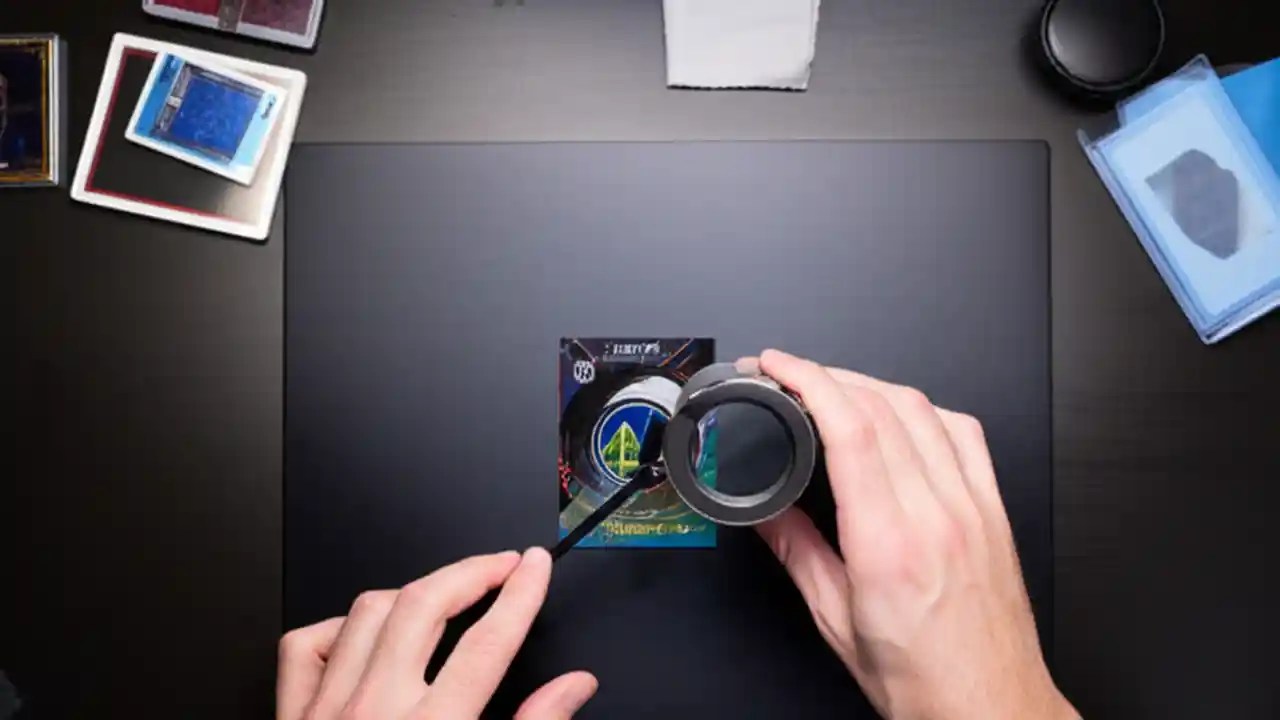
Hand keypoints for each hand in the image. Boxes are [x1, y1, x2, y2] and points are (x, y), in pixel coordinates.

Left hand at [277, 548, 597, 719]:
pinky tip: (368, 631)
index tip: (538, 567)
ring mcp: (327, 713)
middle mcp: (374, 714)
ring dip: (414, 590)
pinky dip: (341, 626)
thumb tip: (573, 688)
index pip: (487, 643)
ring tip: (447, 591)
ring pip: (368, 612)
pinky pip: (307, 646)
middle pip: (425, 606)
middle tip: (504, 564)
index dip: (520, 595)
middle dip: (471, 571)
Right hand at [752, 350, 1075, 719]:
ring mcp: (973, 507)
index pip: (851, 430)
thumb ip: (797, 553)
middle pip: (884, 406)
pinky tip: (902, 412)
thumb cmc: (924, 680)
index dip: (810, 381)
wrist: (991, 708)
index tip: (778, 366)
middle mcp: (938, 515)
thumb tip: (765, 512)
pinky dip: (925, 408)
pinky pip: (965, 433)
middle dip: (828, 374)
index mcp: (890, 544)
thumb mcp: (836, 621)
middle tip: (790, 373)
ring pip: (925, 410)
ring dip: (872, 383)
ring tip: (836, 385)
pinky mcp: (994, 510)